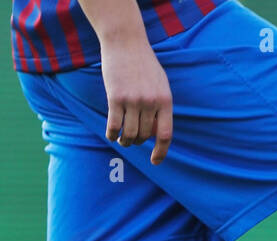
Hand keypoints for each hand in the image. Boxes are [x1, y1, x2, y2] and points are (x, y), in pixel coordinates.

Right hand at [100, 37, 173, 163]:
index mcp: (165, 100)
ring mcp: (133, 100)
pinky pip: (113, 125)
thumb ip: (160, 106)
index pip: (165, 134)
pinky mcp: (115, 97)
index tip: (155, 162)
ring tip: (122, 140)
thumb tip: (157, 132)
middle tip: (132, 140)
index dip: (161, 151)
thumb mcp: (160, 84)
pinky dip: (111, 134)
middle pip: (145, 135)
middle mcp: (150, 102)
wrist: (125, 42)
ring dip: (125, 141)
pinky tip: (111, 134)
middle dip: (139, 141)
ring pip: (129, 134)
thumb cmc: (144, 64)